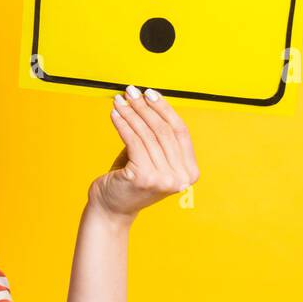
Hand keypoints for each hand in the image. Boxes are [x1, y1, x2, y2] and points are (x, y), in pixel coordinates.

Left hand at [89, 85, 200, 222]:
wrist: (112, 208)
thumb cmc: (131, 180)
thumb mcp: (151, 157)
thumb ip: (157, 136)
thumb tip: (149, 100)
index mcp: (190, 172)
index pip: (180, 132)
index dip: (165, 109)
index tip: (150, 93)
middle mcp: (181, 177)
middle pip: (163, 131)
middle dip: (145, 107)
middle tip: (131, 92)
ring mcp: (164, 179)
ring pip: (147, 134)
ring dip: (131, 113)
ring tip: (119, 101)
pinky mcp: (143, 177)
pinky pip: (133, 141)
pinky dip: (123, 124)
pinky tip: (115, 114)